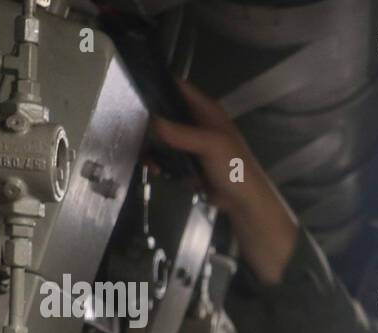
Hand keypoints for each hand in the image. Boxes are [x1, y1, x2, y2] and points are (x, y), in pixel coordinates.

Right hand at [149, 79, 299, 284]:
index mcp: (207, 111)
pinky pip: (168, 158)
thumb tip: (152, 121)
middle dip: (149, 122)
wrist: (245, 204)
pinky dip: (161, 163)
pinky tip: (157, 171)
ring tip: (146, 159)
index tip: (134, 88)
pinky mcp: (189, 163)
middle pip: (166, 113)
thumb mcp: (211, 145)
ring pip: (163, 137)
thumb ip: (182, 133)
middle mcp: (198, 123)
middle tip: (132, 132)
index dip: (158, 84)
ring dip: (153, 147)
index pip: (179, 87)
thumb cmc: (235, 169)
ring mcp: (193, 144)